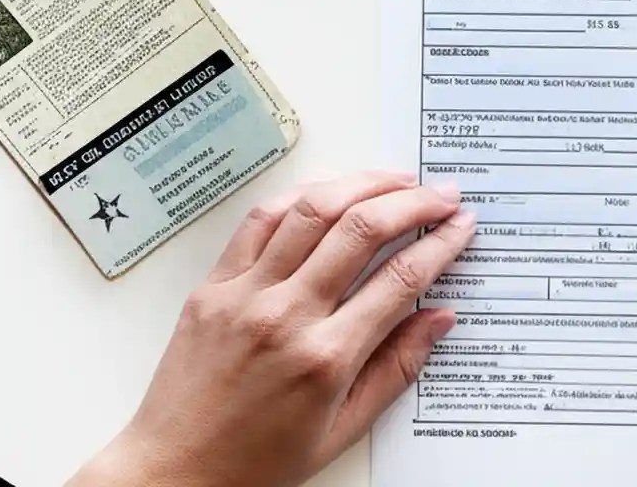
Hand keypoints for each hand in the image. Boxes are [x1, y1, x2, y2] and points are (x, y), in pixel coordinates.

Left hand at [67, 172, 474, 486]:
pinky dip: (300, 197)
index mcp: (325, 359)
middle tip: (441, 195)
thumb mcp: (344, 428)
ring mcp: (244, 295)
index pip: (400, 280)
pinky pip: (260, 222)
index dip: (441, 244)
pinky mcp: (212, 286)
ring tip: (396, 179)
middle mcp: (285, 316)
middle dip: (413, 202)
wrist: (175, 470)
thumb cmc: (258, 460)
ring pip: (312, 211)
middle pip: (362, 230)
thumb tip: (440, 317)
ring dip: (362, 185)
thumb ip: (397, 367)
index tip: (461, 227)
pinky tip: (329, 191)